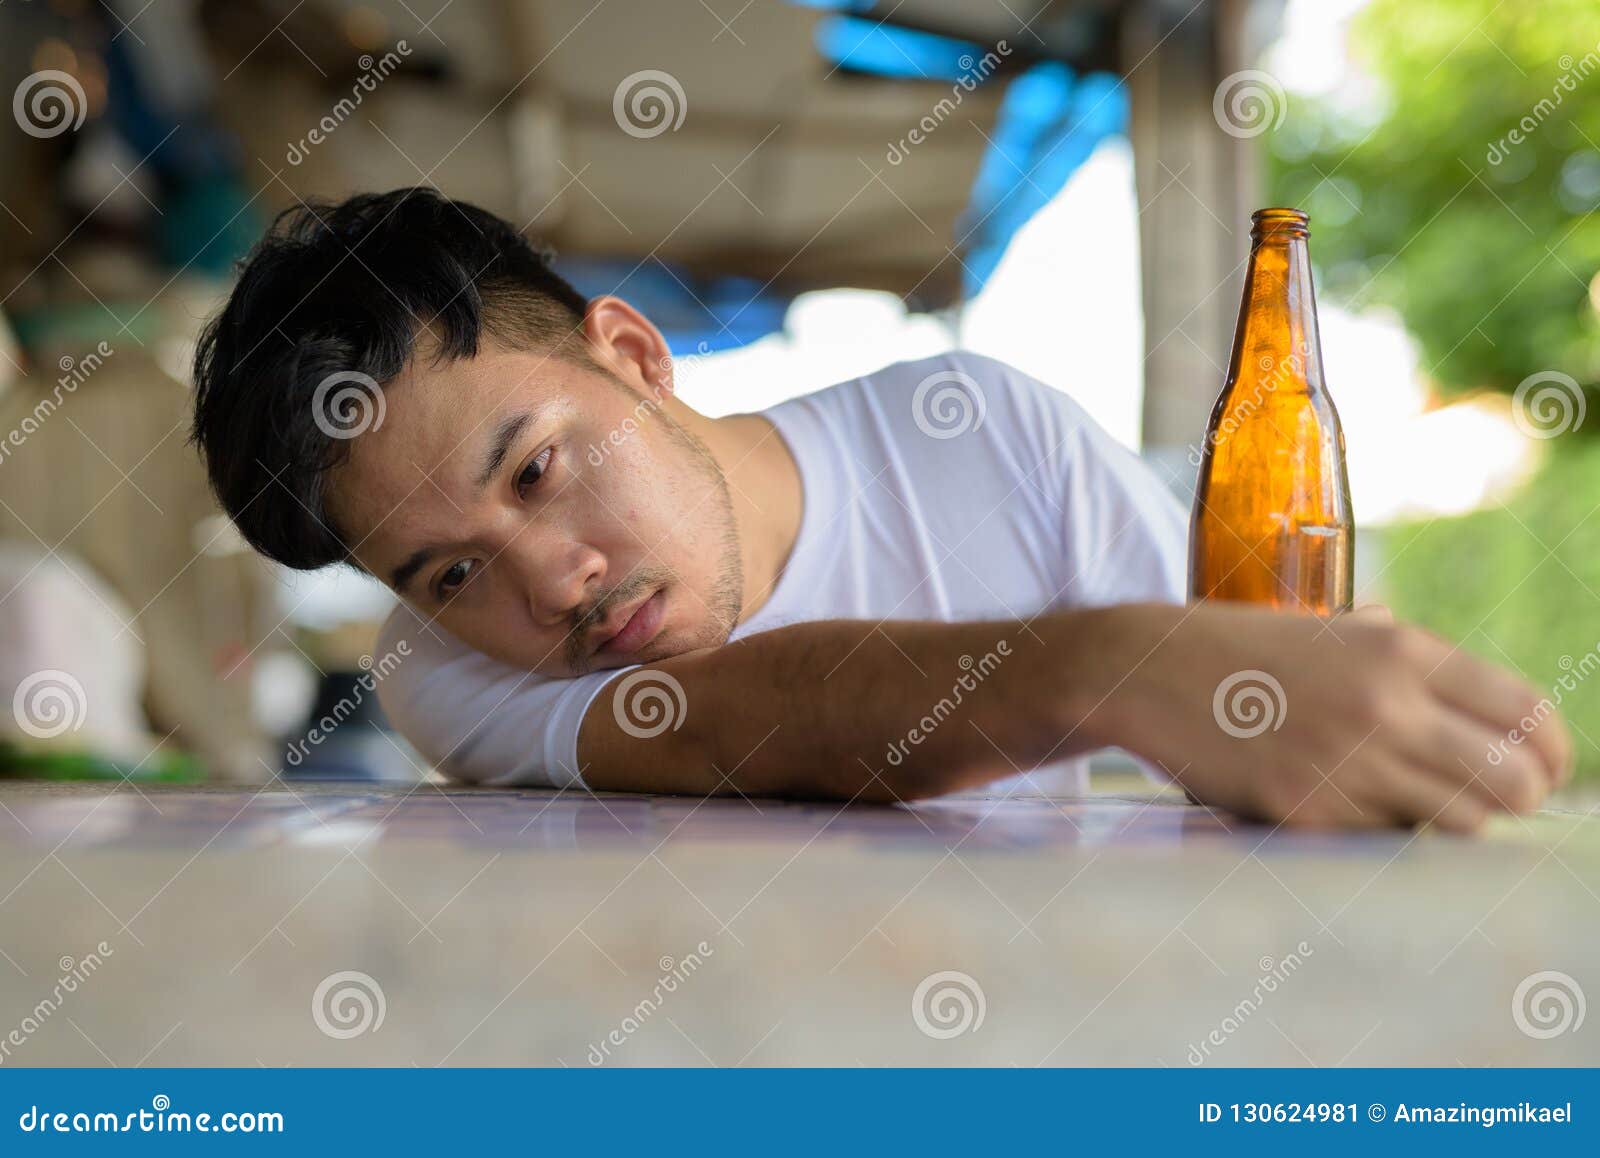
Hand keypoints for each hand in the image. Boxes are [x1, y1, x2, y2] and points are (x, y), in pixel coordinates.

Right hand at [1100, 601, 1572, 832]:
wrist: (1148, 671)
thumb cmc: (1240, 648)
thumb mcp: (1333, 630)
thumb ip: (1403, 659)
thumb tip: (1472, 703)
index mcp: (1402, 651)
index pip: (1528, 714)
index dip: (1550, 752)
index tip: (1541, 766)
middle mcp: (1387, 707)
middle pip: (1512, 782)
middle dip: (1514, 796)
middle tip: (1490, 795)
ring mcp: (1348, 764)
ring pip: (1461, 822)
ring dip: (1449, 817)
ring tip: (1412, 796)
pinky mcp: (1309, 812)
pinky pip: (1385, 839)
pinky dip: (1379, 828)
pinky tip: (1342, 798)